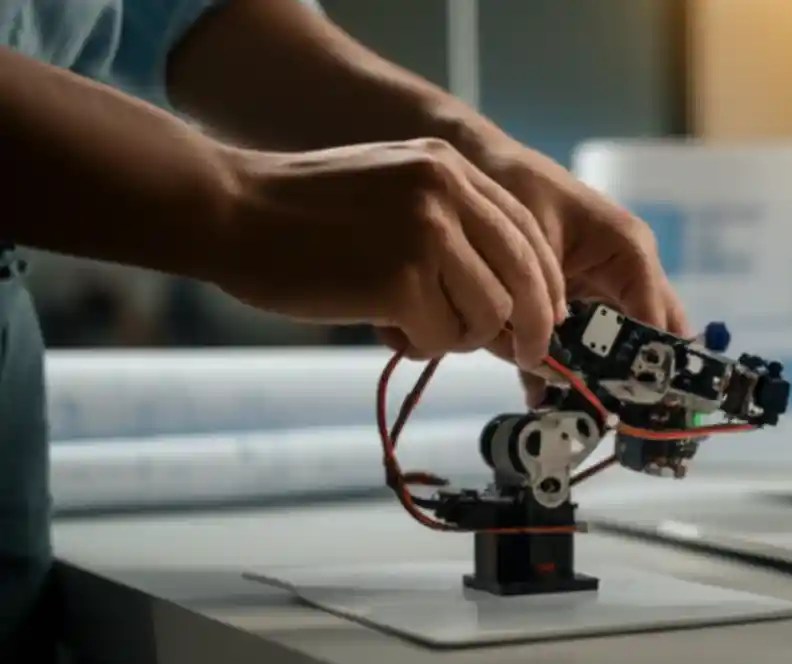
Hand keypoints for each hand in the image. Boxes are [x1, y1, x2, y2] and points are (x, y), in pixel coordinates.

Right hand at [214, 138, 565, 368]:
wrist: (230, 210)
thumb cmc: (302, 212)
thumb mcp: (393, 188)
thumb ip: (451, 228)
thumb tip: (508, 301)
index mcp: (449, 167)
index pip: (527, 232)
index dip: (546, 284)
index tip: (548, 317)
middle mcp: (447, 192)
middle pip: (525, 278)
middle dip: (530, 327)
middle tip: (524, 356)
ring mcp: (426, 234)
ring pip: (489, 314)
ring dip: (459, 336)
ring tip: (417, 325)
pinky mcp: (400, 280)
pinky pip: (442, 337)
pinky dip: (420, 344)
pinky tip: (388, 327)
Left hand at [467, 142, 690, 404]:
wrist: (479, 164)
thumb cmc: (514, 187)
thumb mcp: (529, 244)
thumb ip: (537, 307)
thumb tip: (542, 373)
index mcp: (629, 252)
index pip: (658, 320)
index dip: (655, 367)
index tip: (641, 408)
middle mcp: (626, 275)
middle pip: (650, 341)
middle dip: (635, 383)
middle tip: (619, 424)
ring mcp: (602, 290)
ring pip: (618, 348)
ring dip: (600, 381)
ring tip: (582, 421)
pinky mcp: (575, 302)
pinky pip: (584, 344)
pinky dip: (568, 370)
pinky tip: (544, 401)